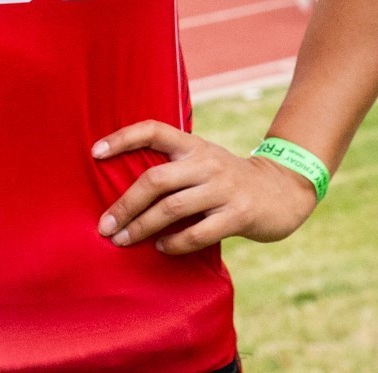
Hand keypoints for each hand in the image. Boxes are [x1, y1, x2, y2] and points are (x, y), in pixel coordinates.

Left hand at [93, 122, 318, 254]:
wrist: (283, 191)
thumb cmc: (228, 180)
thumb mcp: (203, 161)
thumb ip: (173, 167)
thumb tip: (124, 190)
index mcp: (193, 145)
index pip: (153, 130)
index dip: (122, 138)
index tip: (94, 152)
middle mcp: (206, 162)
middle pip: (155, 179)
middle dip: (125, 205)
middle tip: (104, 225)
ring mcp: (224, 188)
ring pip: (172, 208)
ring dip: (141, 227)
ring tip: (122, 240)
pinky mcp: (239, 214)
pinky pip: (197, 233)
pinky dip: (174, 243)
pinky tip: (161, 248)